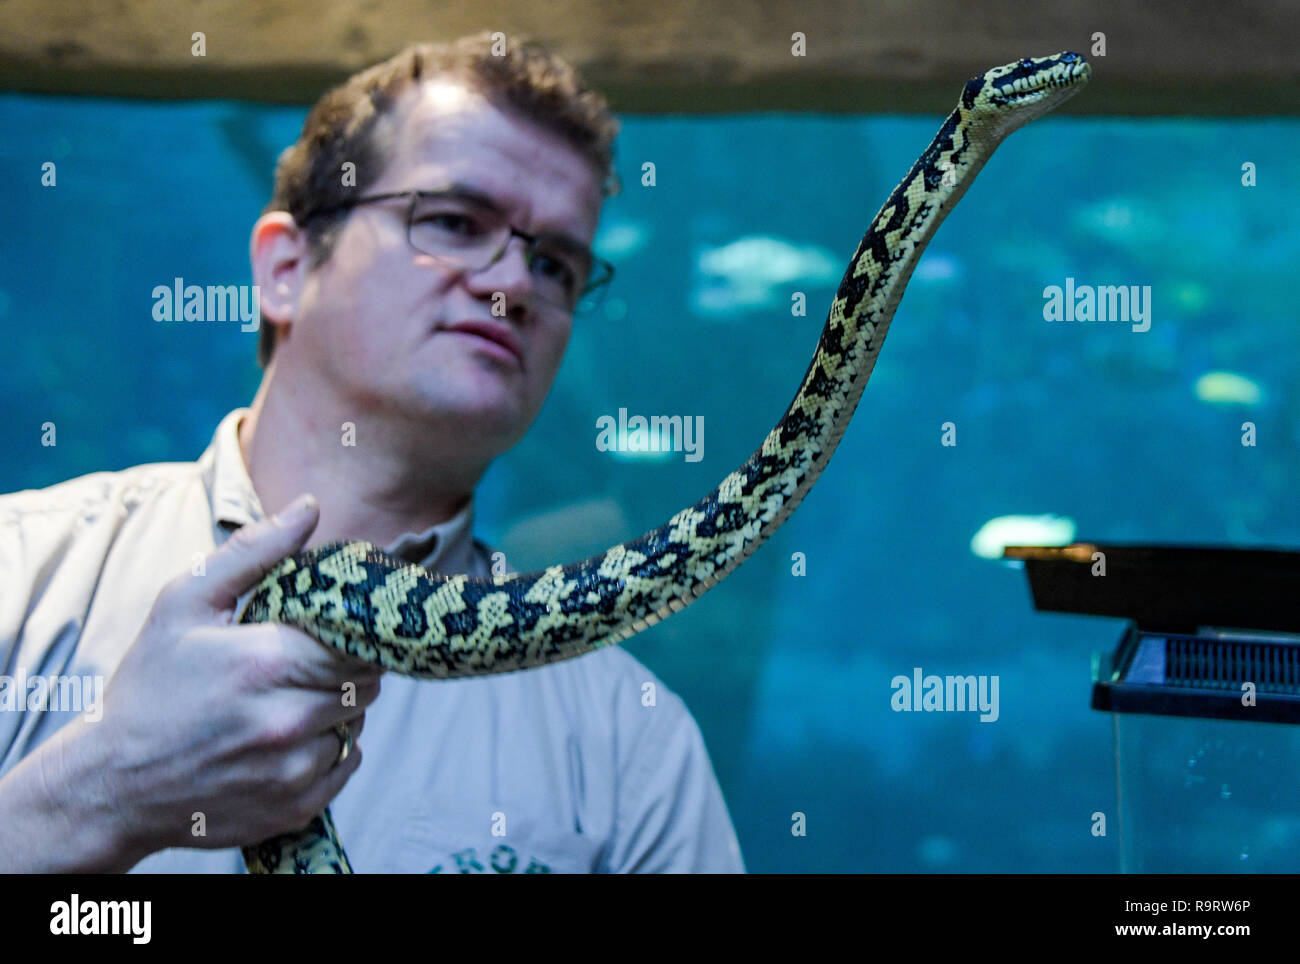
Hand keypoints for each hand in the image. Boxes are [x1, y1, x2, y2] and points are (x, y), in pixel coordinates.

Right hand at [78, 493, 381, 863]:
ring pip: (357, 722)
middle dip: (344, 667)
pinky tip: (285, 740)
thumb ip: (255, 551)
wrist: (111, 783)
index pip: (360, 639)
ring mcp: (293, 770)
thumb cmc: (149, 685)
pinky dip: (328, 750)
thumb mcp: (186, 603)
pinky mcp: (296, 806)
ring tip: (286, 701)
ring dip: (336, 709)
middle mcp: (288, 720)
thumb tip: (310, 507)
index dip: (353, 631)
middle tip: (302, 664)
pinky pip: (345, 765)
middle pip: (367, 681)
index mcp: (266, 662)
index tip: (331, 629)